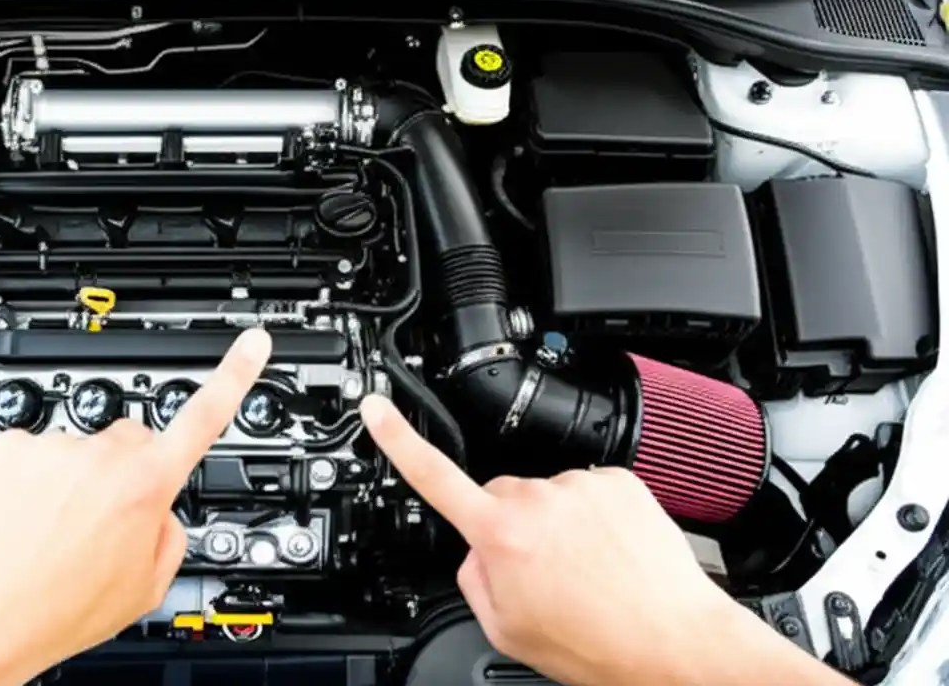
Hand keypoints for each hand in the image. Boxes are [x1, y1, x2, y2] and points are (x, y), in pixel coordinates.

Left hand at [0, 329, 271, 685]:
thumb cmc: (60, 610)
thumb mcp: (145, 588)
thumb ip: (169, 536)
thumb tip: (161, 513)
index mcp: (147, 486)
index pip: (205, 416)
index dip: (235, 374)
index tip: (251, 343)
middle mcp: (102, 456)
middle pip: (131, 440)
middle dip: (124, 469)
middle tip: (100, 520)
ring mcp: (52, 448)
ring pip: (75, 450)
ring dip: (69, 481)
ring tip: (49, 532)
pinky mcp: (6, 449)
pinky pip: (28, 453)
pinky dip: (26, 480)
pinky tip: (20, 519)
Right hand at [360, 394, 851, 685]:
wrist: (674, 642)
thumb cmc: (597, 645)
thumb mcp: (507, 629)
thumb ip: (473, 580)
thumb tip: (475, 554)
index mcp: (500, 534)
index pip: (433, 475)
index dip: (397, 439)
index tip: (378, 408)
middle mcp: (539, 499)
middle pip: (500, 495)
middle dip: (509, 525)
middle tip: (542, 572)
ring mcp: (582, 485)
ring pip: (549, 495)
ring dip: (558, 524)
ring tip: (588, 570)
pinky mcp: (620, 481)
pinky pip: (589, 491)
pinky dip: (595, 518)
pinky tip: (610, 554)